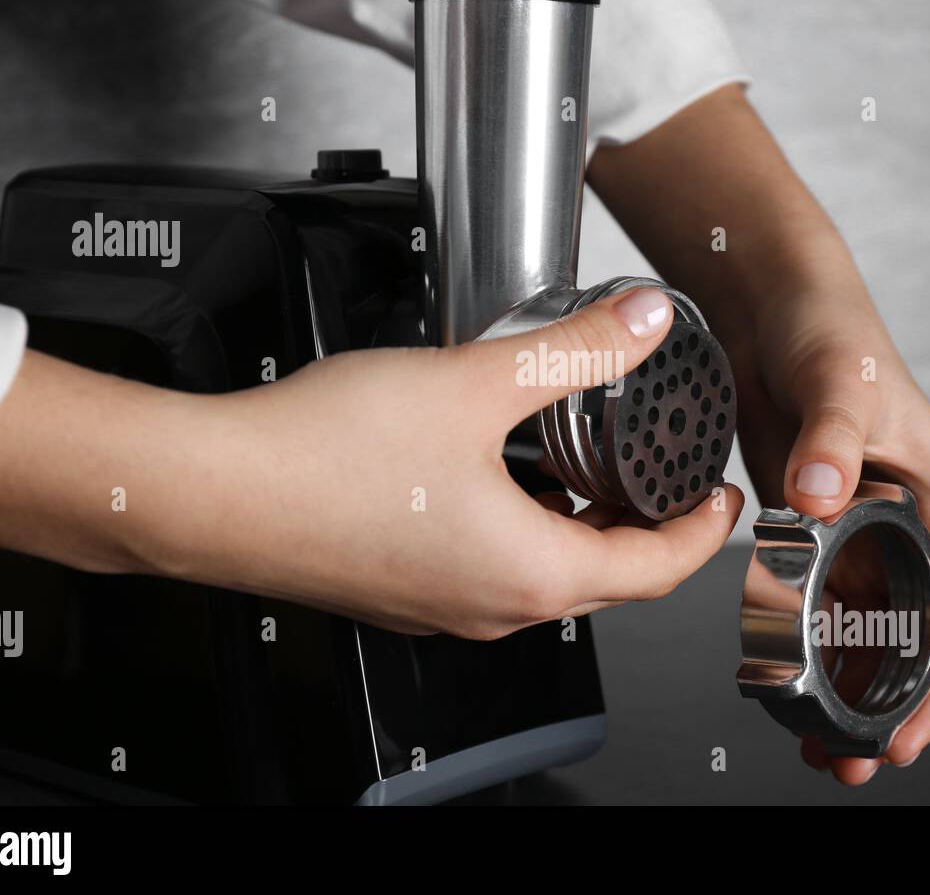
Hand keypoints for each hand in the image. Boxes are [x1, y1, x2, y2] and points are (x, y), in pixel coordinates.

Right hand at [0, 287, 741, 639]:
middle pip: (606, 578)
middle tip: (664, 474)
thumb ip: (572, 350)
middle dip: (646, 526)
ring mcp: (442, 605)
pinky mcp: (401, 588)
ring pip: (544, 573)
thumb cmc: (324, 455)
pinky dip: (523, 529)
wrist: (208, 490)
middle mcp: (492, 606)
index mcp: (531, 573)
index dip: (702, 532)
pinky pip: (489, 568)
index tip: (721, 499)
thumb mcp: (475, 383)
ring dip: (580, 525)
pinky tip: (501, 473)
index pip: (657, 570)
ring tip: (589, 461)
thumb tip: (642, 322)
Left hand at [588, 82, 929, 785]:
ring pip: (863, 633)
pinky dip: (804, 647)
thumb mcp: (842, 380)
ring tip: (811, 740)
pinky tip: (777, 676)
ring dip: (841, 687)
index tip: (904, 739)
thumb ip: (834, 438)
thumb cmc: (831, 331)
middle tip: (847, 759)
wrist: (769, 308)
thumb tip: (821, 495)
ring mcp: (860, 533)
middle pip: (911, 642)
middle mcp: (910, 528)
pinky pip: (816, 603)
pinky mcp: (813, 529)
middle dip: (884, 706)